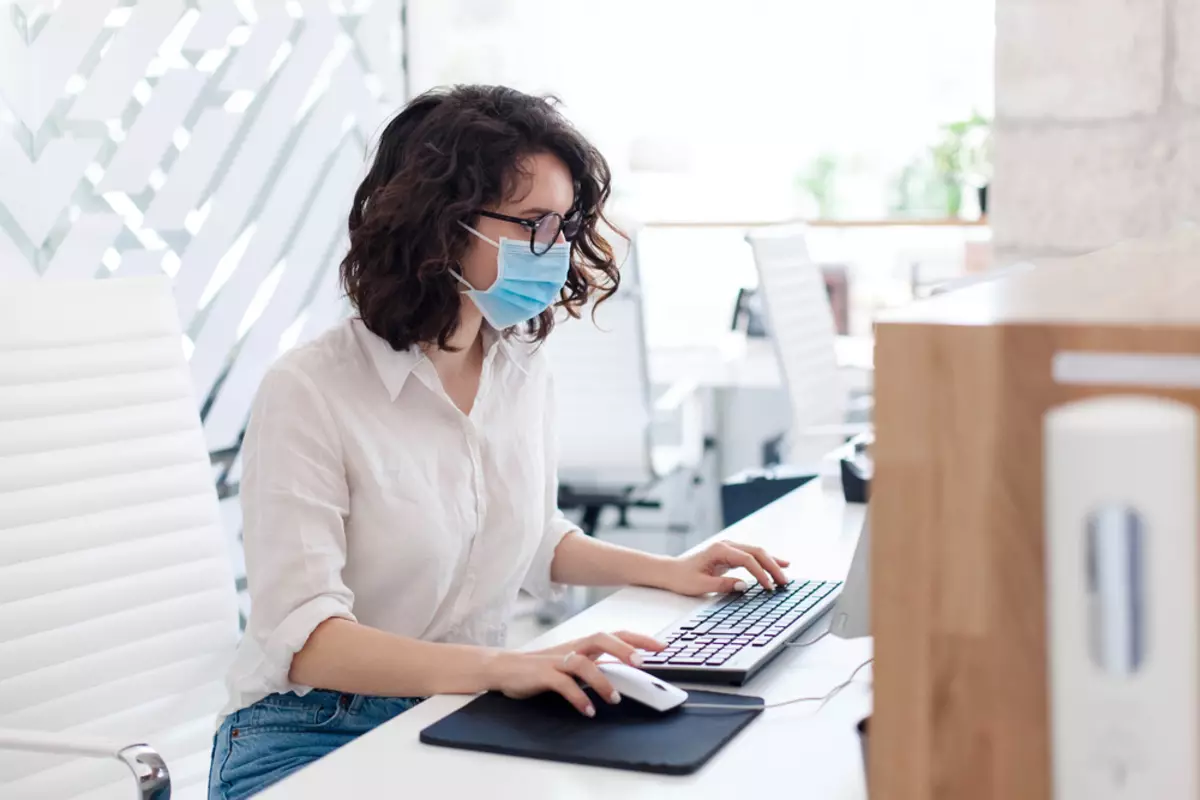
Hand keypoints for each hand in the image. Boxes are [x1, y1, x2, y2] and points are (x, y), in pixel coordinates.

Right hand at [484, 631, 665, 716]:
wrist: (504, 668)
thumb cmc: (541, 667)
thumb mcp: (572, 664)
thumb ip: (596, 667)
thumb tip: (626, 676)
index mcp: (582, 644)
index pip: (615, 635)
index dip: (639, 638)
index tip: (662, 647)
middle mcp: (572, 648)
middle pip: (600, 638)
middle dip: (623, 649)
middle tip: (641, 664)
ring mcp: (556, 660)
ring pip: (582, 663)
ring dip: (601, 680)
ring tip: (614, 699)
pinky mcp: (542, 674)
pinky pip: (562, 683)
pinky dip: (577, 697)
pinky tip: (588, 710)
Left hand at [661, 540, 790, 596]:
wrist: (670, 571)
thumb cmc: (682, 578)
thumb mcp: (701, 585)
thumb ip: (723, 585)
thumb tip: (744, 586)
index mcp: (719, 550)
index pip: (747, 560)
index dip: (760, 573)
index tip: (769, 587)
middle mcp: (726, 546)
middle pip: (756, 552)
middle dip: (772, 566)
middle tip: (784, 582)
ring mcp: (728, 548)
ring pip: (756, 552)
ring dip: (771, 562)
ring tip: (786, 573)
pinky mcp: (729, 555)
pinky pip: (751, 556)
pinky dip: (764, 561)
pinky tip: (776, 565)